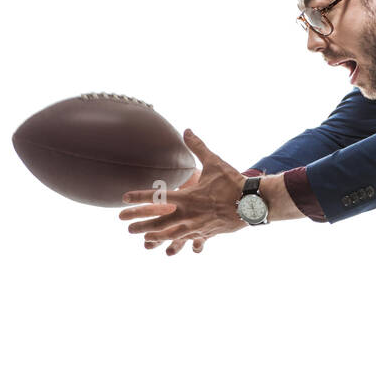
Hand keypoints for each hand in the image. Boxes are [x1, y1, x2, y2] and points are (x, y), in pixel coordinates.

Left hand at [119, 130, 246, 255]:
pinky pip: (188, 240)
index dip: (137, 197)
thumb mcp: (215, 163)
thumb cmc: (233, 183)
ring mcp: (197, 226)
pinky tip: (171, 246)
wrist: (252, 204)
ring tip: (143, 239)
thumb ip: (198, 147)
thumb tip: (187, 130)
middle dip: (140, 224)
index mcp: (187, 197)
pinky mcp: (206, 233)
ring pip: (170, 235)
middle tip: (126, 226)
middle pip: (158, 222)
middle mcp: (188, 214)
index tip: (123, 199)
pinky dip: (177, 243)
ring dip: (154, 236)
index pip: (156, 197)